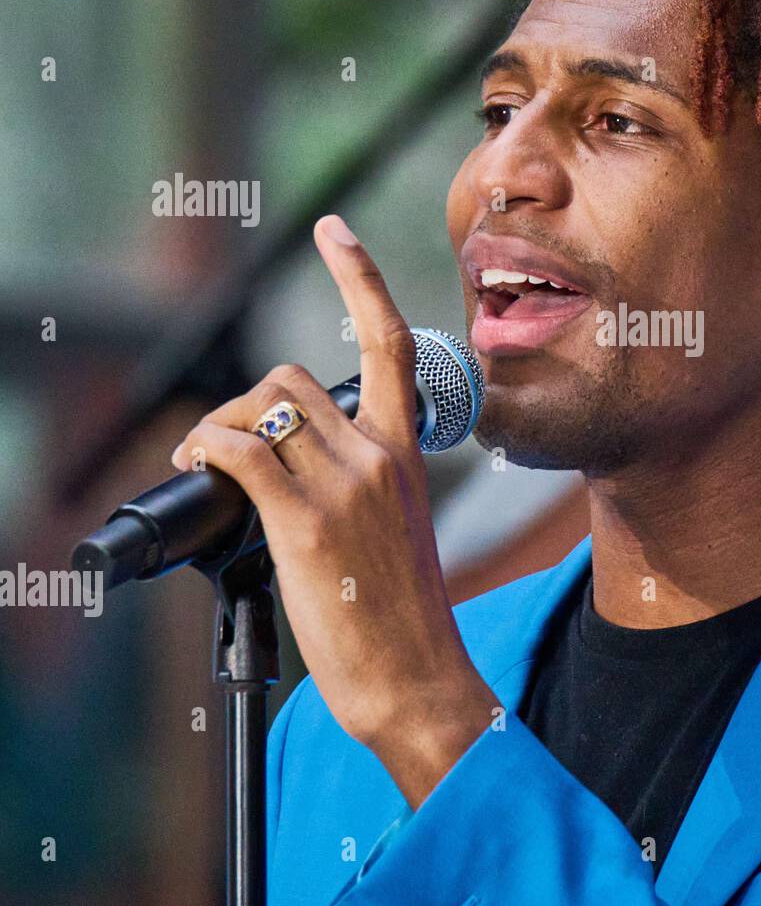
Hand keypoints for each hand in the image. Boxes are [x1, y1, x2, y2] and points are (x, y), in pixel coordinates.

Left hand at [171, 214, 499, 807]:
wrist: (417, 675)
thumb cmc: (403, 611)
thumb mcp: (397, 524)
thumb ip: (362, 477)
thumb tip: (290, 461)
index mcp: (408, 449)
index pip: (390, 341)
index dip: (359, 276)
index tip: (334, 231)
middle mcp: (381, 454)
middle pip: (295, 375)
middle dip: (248, 398)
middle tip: (225, 439)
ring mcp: (346, 485)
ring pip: (263, 407)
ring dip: (221, 422)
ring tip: (207, 458)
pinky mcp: (307, 522)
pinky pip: (240, 450)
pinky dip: (206, 444)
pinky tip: (199, 462)